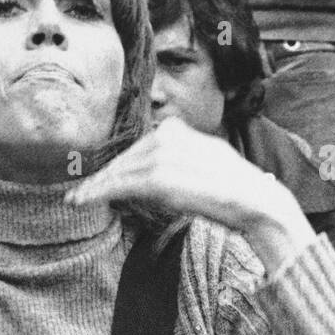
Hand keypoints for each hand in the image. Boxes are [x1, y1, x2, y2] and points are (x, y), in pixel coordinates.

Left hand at [65, 117, 315, 274]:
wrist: (257, 202)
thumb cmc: (234, 194)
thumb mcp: (203, 167)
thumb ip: (178, 164)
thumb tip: (151, 178)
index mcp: (181, 132)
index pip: (139, 148)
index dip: (117, 167)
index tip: (98, 181)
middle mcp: (170, 137)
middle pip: (126, 159)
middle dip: (102, 177)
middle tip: (78, 194)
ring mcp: (165, 156)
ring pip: (120, 172)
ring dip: (95, 188)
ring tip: (77, 200)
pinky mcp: (161, 177)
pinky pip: (122, 185)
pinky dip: (100, 192)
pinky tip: (84, 200)